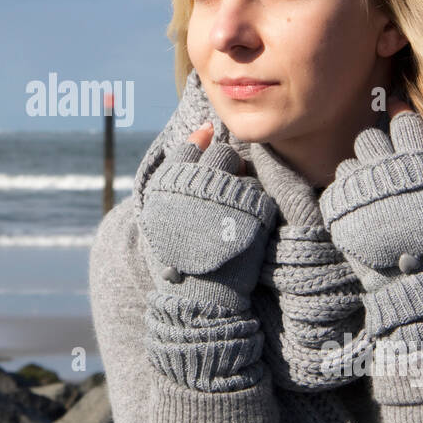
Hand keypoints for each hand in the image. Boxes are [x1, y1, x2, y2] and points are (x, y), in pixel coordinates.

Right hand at [137, 120, 277, 313]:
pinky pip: (260, 193)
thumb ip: (179, 169)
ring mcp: (230, 198)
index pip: (192, 146)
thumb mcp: (162, 209)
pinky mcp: (255, 212)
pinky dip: (256, 205)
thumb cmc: (177, 253)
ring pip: (244, 172)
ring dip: (241, 185)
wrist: (200, 294)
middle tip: (224, 190)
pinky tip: (245, 223)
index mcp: (170, 183)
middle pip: (222, 153)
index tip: (207, 152)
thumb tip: (204, 129)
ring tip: (233, 211)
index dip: (201, 147)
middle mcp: (199, 185)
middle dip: (225, 166)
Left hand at [318, 97, 422, 292]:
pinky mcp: (336, 205)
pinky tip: (357, 214)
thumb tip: (397, 106)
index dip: (398, 114)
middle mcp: (385, 170)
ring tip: (369, 203)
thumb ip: (420, 151)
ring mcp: (358, 187)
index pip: (404, 122)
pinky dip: (343, 198)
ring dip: (356, 179)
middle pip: (368, 138)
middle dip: (372, 152)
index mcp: (417, 164)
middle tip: (380, 176)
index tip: (393, 109)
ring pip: (348, 165)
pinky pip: (334, 188)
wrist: (410, 275)